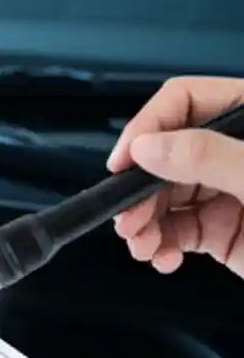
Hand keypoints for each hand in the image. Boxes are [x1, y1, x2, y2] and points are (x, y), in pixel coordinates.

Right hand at [109, 76, 243, 276]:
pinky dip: (159, 247)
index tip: (125, 162)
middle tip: (128, 217)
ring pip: (161, 197)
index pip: (184, 101)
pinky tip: (162, 256)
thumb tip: (150, 148)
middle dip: (138, 191)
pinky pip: (174, 232)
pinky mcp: (221, 228)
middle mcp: (234, 151)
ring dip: (142, 224)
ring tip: (142, 244)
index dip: (148, 127)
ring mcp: (227, 190)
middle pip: (163, 155)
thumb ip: (208, 157)